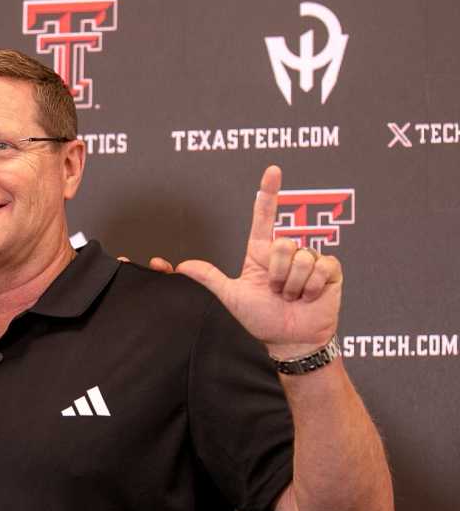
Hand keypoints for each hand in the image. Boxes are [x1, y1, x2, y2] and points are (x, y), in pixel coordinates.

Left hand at [170, 165, 341, 358]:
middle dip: (277, 272)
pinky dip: (310, 287)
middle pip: (283, 243)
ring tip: (292, 297)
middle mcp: (286, 253)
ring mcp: (309, 260)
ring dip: (293, 284)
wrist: (288, 340)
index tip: (272, 171)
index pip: (265, 217)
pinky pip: (320, 266)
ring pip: (301, 257)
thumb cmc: (260, 319)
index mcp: (261, 253)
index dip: (269, 193)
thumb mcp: (231, 297)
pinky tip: (308, 297)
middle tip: (276, 292)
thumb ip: (209, 279)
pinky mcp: (329, 271)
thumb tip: (181, 265)